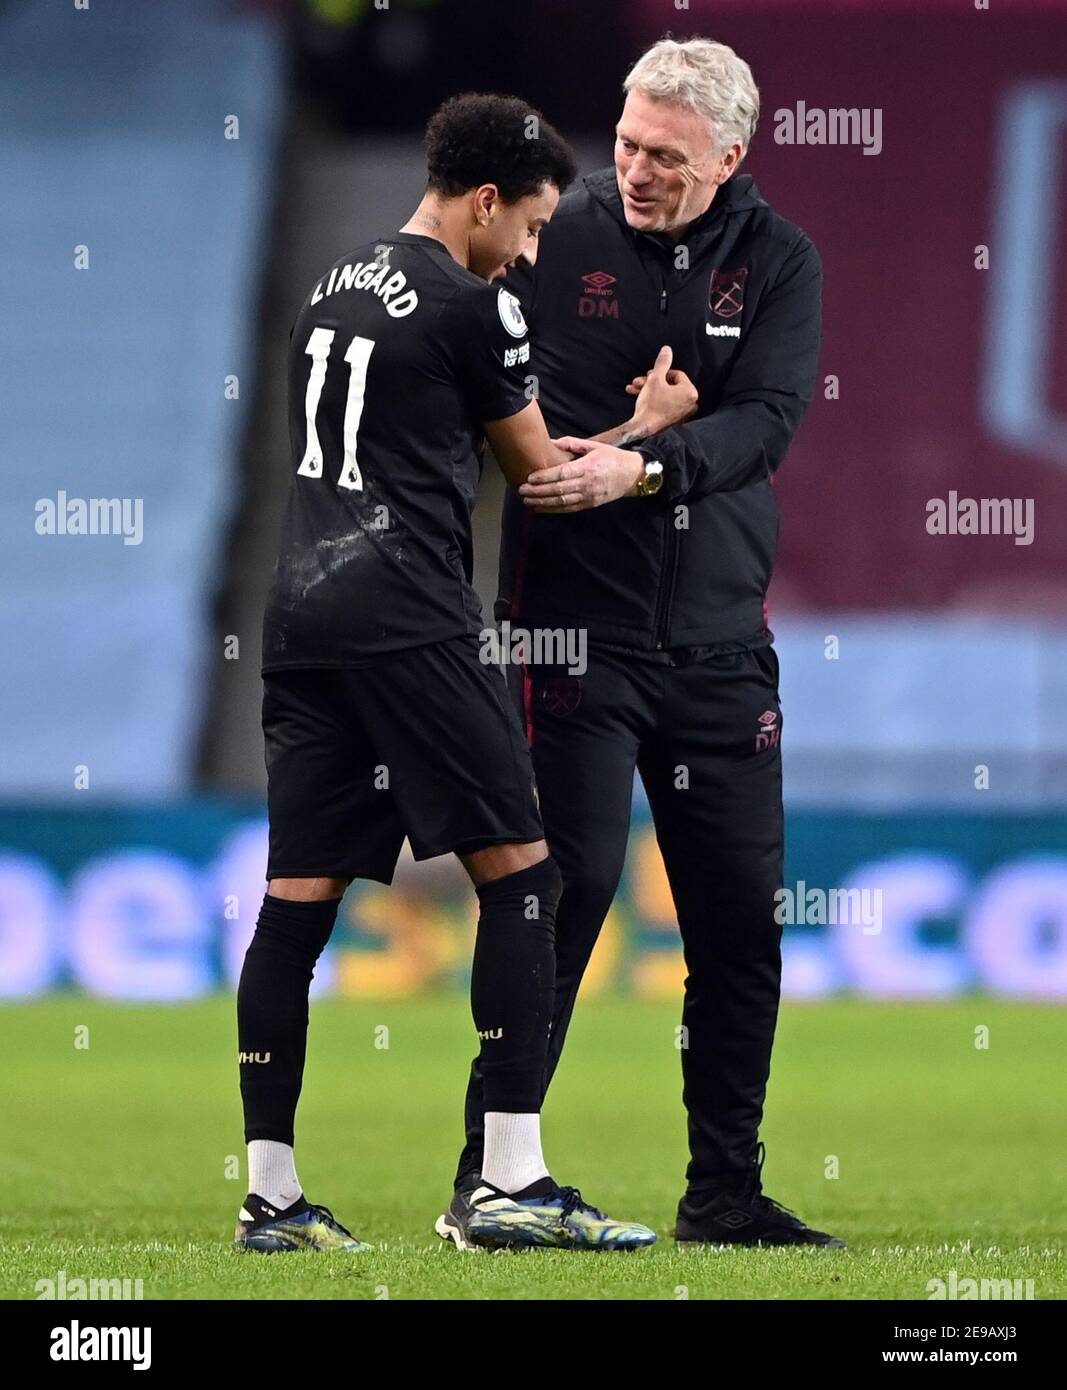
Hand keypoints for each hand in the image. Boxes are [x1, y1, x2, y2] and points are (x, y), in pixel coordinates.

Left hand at [519, 440, 644, 511]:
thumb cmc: (612, 458)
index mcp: (587, 467)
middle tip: (521, 490)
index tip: (530, 478)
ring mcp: (588, 496)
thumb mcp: (594, 446)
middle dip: (538, 491)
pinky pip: (569, 509)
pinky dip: (553, 510)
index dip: (544, 477)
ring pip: (562, 502)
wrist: (632, 475)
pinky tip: (541, 508)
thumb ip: (572, 444)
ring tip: (527, 501)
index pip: (562, 473)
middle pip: (558, 489)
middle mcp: (587, 483)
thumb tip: (551, 442)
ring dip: (542, 502)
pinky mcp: (590, 505)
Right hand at [626, 345, 698, 432]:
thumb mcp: (655, 379)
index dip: (660, 373)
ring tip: (634, 389)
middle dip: (651, 382)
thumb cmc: (650, 405)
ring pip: (665, 395)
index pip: (676, 375)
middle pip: (670, 385)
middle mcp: (690, 404)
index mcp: (690, 392)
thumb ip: (662, 363)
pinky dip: (655, 401)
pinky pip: (666, 405)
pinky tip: (641, 398)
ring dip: (649, 390)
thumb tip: (667, 350)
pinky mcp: (675, 421)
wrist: (642, 429)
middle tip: (640, 382)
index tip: (649, 375)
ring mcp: (683, 414)